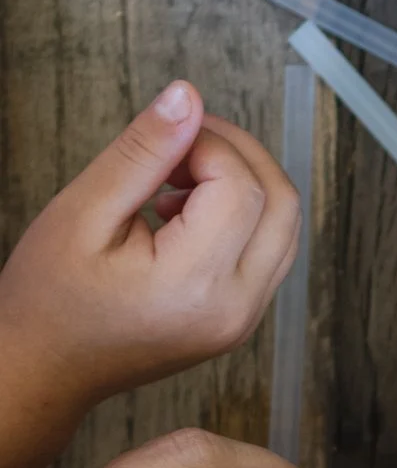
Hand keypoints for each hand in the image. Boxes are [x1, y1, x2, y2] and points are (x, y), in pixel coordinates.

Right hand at [0, 80, 299, 467]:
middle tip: (181, 141)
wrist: (41, 370)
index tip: (165, 138)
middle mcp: (235, 309)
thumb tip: (187, 97)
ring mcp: (243, 320)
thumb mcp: (83, 212)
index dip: (209, 144)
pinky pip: (269, 250)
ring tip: (174, 179)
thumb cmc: (48, 300)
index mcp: (196, 287)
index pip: (242, 188)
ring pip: (284, 226)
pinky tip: (183, 213)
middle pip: (281, 203)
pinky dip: (242, 216)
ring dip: (244, 183)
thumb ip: (143, 152)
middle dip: (238, 155)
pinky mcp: (239, 319)